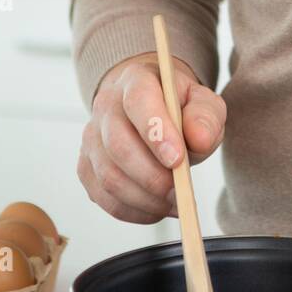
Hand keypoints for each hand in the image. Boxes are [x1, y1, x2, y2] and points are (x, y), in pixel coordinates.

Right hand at [77, 52, 226, 223]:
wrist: (151, 109)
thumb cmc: (179, 107)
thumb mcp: (203, 102)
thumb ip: (205, 116)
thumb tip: (200, 139)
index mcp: (136, 79)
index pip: (138, 101)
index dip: (156, 132)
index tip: (178, 160)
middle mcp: (106, 105)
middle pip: (118, 146)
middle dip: (153, 177)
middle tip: (182, 192)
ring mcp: (91, 136)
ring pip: (109, 177)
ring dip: (145, 199)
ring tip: (175, 202)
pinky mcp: (86, 166)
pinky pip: (103, 197)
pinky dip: (133, 211)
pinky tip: (156, 208)